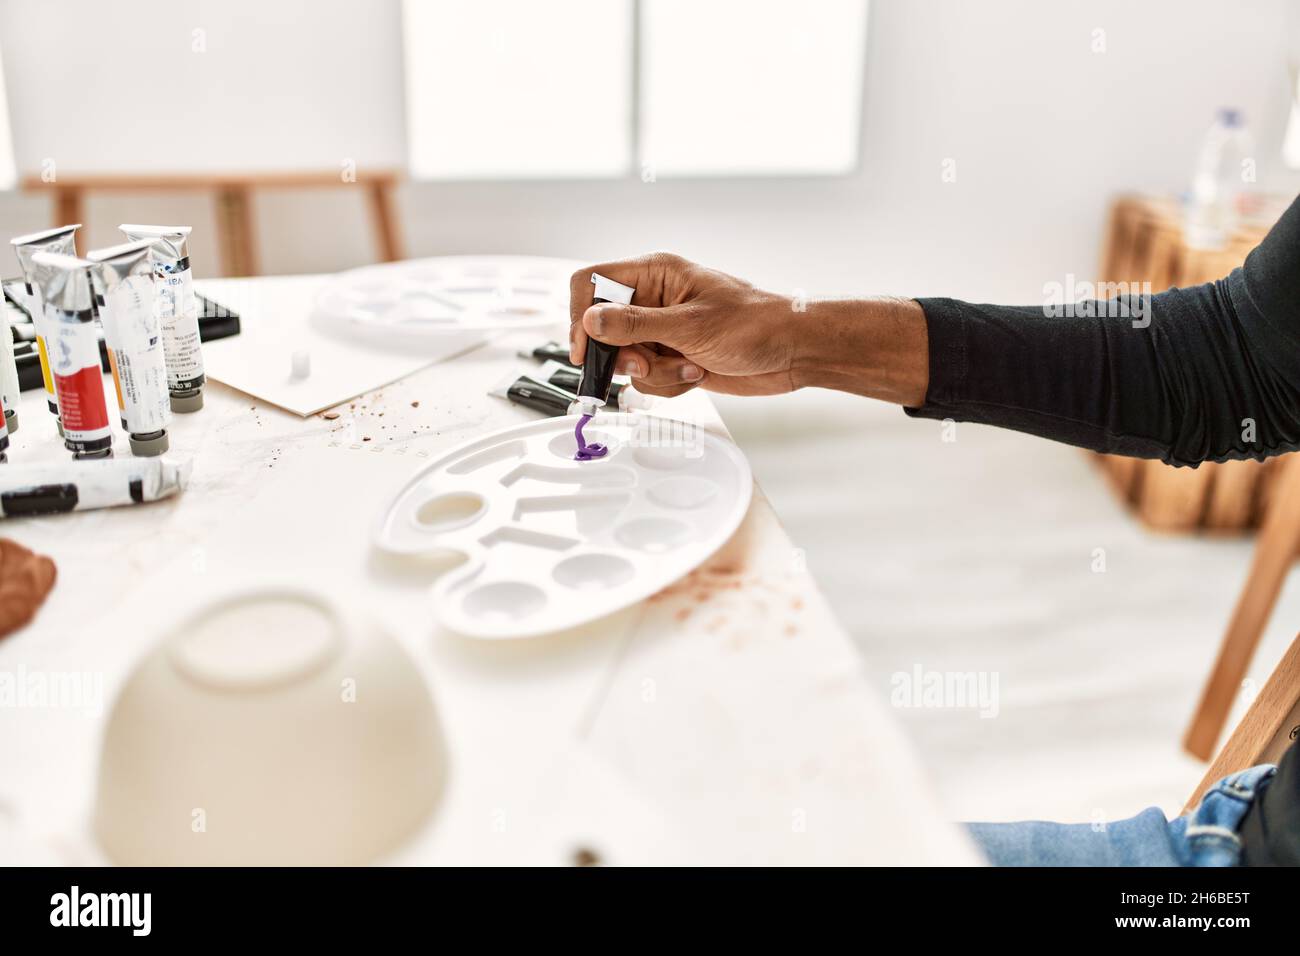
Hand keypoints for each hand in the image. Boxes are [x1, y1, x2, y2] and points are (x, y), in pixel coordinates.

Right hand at [568, 253, 799, 397]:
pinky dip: (667, 383)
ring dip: (652, 373)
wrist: (793, 353)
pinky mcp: (673, 357)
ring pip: (625, 359)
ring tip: (686, 366)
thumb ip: (635, 324)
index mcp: (655, 274)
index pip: (592, 283)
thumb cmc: (755, 324)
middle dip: (622, 354)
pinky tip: (696, 374)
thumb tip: (591, 320)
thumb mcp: (690, 325)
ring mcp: (662, 331)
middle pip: (603, 328)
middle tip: (643, 362)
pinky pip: (647, 378)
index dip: (581, 315)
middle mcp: (654, 300)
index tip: (585, 348)